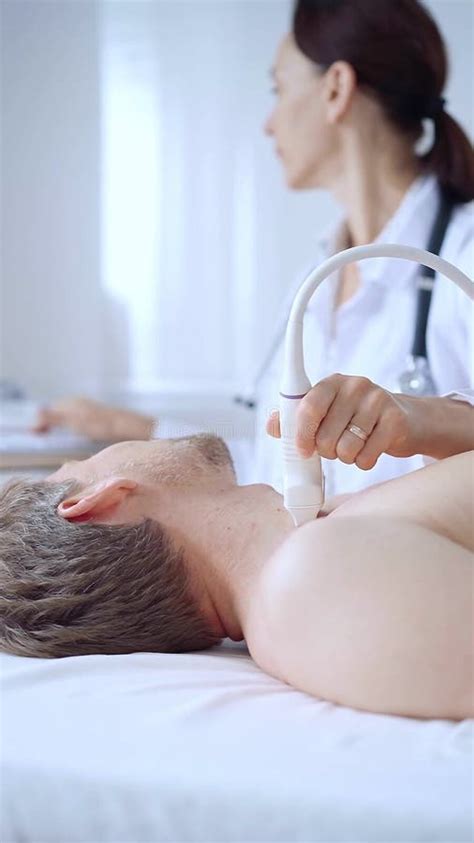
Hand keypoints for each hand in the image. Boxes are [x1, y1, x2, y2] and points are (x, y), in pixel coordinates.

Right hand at [32, 397, 154, 441]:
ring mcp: (87, 407)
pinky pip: (76, 417)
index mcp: (70, 402)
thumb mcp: (73, 422)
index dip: (40, 421)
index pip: (49, 410)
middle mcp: (78, 402)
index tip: (34, 433)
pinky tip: (72, 431)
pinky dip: (68, 423)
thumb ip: (54, 417)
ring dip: (57, 423)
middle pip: (57, 410)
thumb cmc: (98, 424)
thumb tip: (36, 411)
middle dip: (47, 421)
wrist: (124, 426)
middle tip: (40, 434)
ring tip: (51, 433)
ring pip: (66, 414)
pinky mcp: (95, 415)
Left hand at [266, 374, 414, 470]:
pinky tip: (371, 449)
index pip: (309, 407)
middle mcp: (355, 385)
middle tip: (335, 446)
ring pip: (346, 449)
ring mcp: (378, 401)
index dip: (302, 434)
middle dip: (327, 451)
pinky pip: (366, 457)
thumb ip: (296, 420)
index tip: (303, 450)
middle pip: (326, 435)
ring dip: (347, 457)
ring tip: (355, 446)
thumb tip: (272, 425)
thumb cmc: (357, 419)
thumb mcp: (327, 414)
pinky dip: (364, 462)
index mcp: (332, 382)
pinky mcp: (395, 420)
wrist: (407, 420)